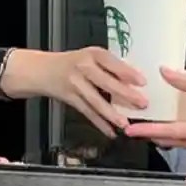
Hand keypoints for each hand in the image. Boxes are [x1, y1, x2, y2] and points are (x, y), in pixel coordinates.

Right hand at [21, 47, 147, 136]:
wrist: (43, 69)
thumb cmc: (73, 63)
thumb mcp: (90, 57)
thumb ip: (110, 67)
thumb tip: (134, 81)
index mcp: (91, 54)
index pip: (111, 62)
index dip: (126, 72)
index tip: (142, 82)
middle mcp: (82, 67)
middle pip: (104, 81)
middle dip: (124, 94)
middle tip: (141, 103)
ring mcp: (74, 83)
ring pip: (95, 100)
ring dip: (111, 113)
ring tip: (124, 123)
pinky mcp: (69, 98)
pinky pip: (86, 112)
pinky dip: (99, 123)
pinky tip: (110, 131)